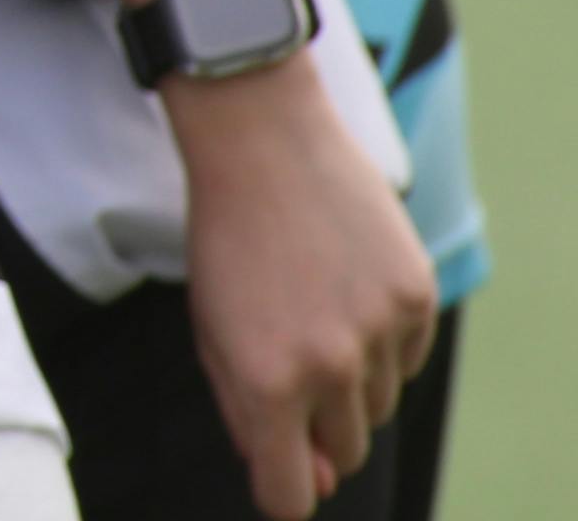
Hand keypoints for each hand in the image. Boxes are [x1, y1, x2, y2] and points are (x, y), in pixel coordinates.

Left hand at [170, 55, 439, 517]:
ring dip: (350, 384)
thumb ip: (246, 415)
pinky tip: (346, 292)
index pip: (290, 491)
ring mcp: (380, 332)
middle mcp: (330, 365)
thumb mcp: (210, 329)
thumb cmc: (225, 236)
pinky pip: (408, 361)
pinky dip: (383, 344)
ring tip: (313, 314)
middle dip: (316, 430)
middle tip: (288, 362)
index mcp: (266, 380)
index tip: (281, 474)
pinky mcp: (417, 299)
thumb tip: (305, 481)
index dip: (284, 489)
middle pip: (343, 453)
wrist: (261, 140)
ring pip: (377, 408)